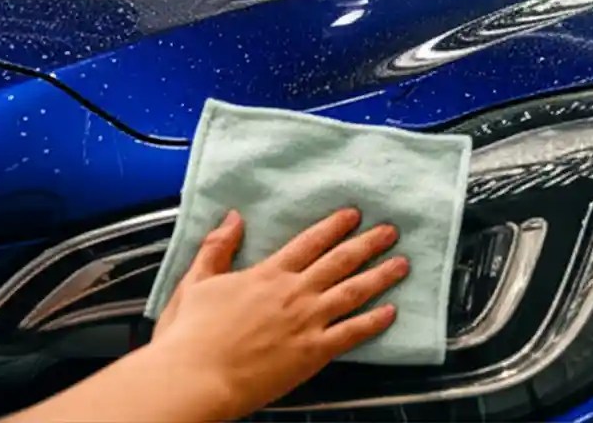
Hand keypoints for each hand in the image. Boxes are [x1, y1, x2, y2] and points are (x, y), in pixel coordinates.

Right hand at [149, 208, 408, 417]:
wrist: (195, 378)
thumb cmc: (190, 336)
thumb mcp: (196, 282)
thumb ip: (217, 248)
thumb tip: (232, 217)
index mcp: (268, 274)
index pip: (310, 242)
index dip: (334, 226)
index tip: (354, 214)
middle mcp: (294, 292)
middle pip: (340, 261)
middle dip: (368, 243)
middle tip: (390, 231)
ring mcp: (308, 321)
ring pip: (354, 291)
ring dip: (381, 275)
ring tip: (402, 264)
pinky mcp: (314, 352)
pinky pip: (353, 332)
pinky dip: (375, 321)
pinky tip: (391, 312)